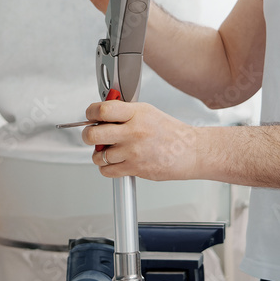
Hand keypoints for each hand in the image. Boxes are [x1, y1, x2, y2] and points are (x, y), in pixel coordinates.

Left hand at [82, 100, 200, 180]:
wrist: (191, 152)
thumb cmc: (171, 133)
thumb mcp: (148, 113)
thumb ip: (125, 112)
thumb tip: (103, 113)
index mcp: (137, 113)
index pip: (102, 110)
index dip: (91, 112)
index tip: (90, 116)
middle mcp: (134, 131)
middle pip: (93, 134)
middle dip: (88, 135)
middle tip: (93, 135)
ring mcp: (133, 151)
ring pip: (98, 155)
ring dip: (99, 154)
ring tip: (109, 151)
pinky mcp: (135, 168)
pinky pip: (107, 170)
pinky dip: (106, 168)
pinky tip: (114, 162)